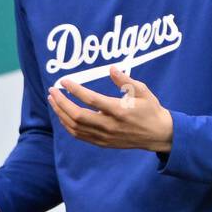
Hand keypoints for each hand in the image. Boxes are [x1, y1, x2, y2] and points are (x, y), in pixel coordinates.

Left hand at [47, 66, 172, 152]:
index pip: (91, 100)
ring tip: (53, 100)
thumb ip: (125, 80)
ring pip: (75, 127)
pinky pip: (79, 135)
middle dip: (61, 102)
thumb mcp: (143, 91)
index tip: (64, 81)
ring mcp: (105, 136)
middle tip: (52, 90)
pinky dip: (67, 125)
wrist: (158, 135)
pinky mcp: (103, 143)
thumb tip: (111, 68)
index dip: (75, 90)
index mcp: (119, 110)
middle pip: (78, 115)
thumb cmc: (151, 110)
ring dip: (61, 113)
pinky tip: (62, 115)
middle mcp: (110, 125)